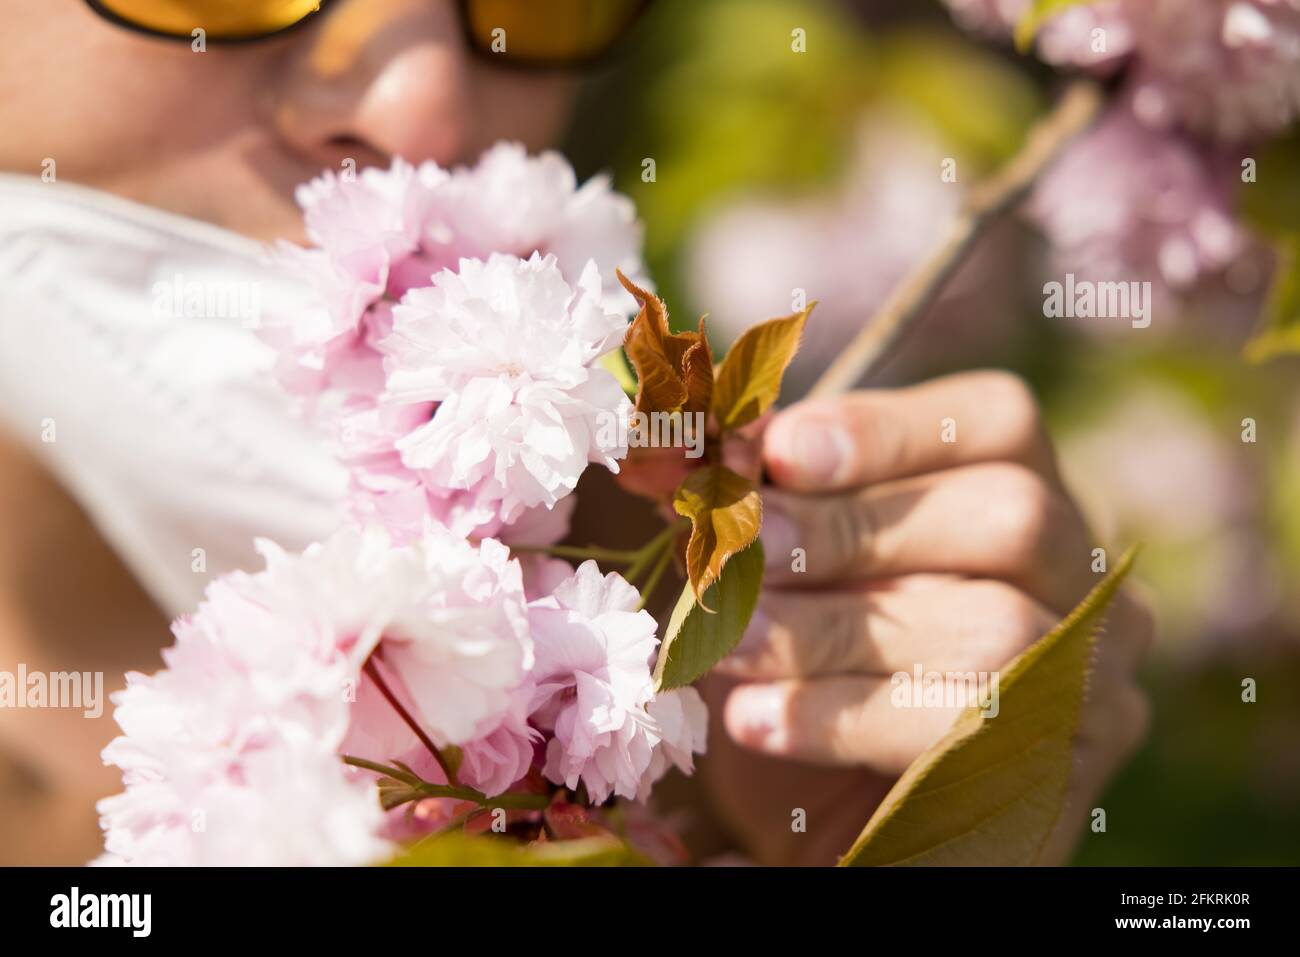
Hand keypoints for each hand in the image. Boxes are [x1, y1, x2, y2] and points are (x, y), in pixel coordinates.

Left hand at [698, 370, 1152, 865]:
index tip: (779, 453)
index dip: (887, 430)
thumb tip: (730, 449)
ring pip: (998, 629)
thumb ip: (780, 505)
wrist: (820, 816)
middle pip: (1011, 517)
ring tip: (729, 638)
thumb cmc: (808, 663)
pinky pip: (967, 739)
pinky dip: (843, 719)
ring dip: (836, 630)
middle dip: (853, 531)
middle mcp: (1086, 584)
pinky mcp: (1059, 784)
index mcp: (1029, 498)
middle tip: (740, 548)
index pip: (998, 423)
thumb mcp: (793, 572)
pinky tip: (753, 718)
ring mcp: (1093, 688)